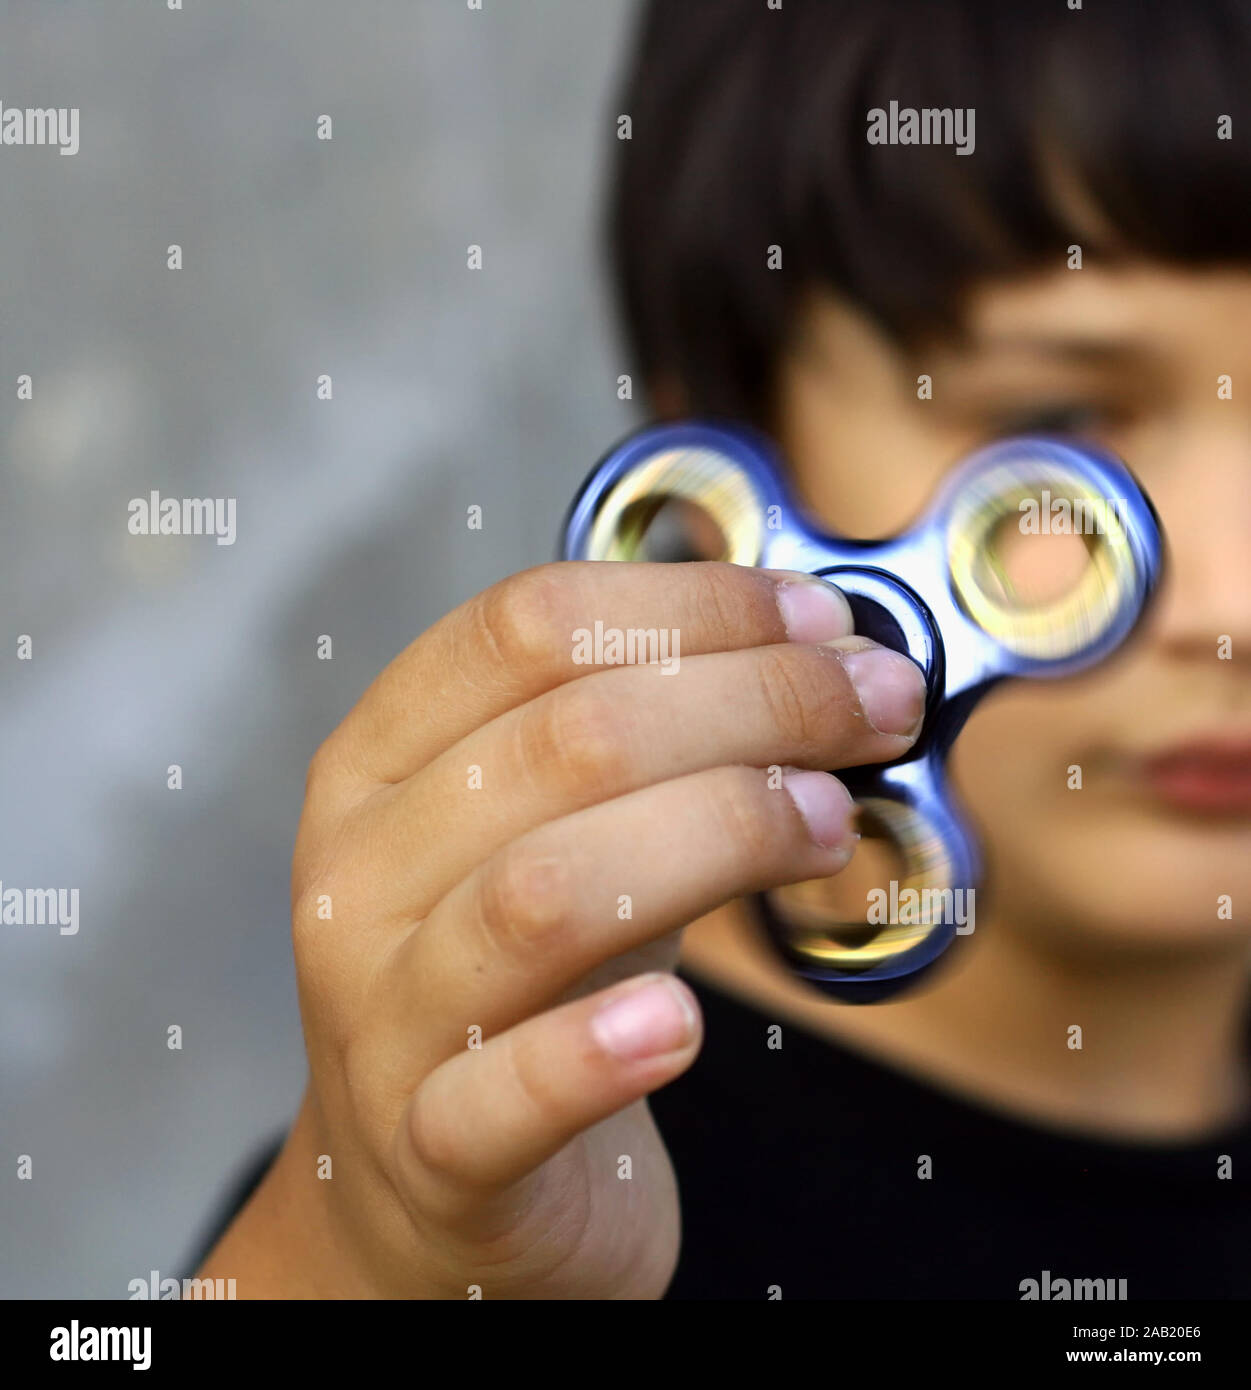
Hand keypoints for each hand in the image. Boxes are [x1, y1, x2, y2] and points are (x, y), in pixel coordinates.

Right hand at [200, 560, 925, 1297]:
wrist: (427, 1185)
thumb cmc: (520, 980)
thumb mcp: (564, 829)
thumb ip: (657, 746)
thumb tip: (825, 658)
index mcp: (380, 761)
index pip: (526, 627)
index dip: (692, 606)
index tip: (821, 620)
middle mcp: (358, 872)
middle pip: (564, 741)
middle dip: (754, 702)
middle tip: (877, 708)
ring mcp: (378, 1014)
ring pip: (545, 894)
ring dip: (718, 836)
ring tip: (826, 827)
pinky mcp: (428, 1151)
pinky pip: (501, 1100)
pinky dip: (598, 1052)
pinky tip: (685, 1024)